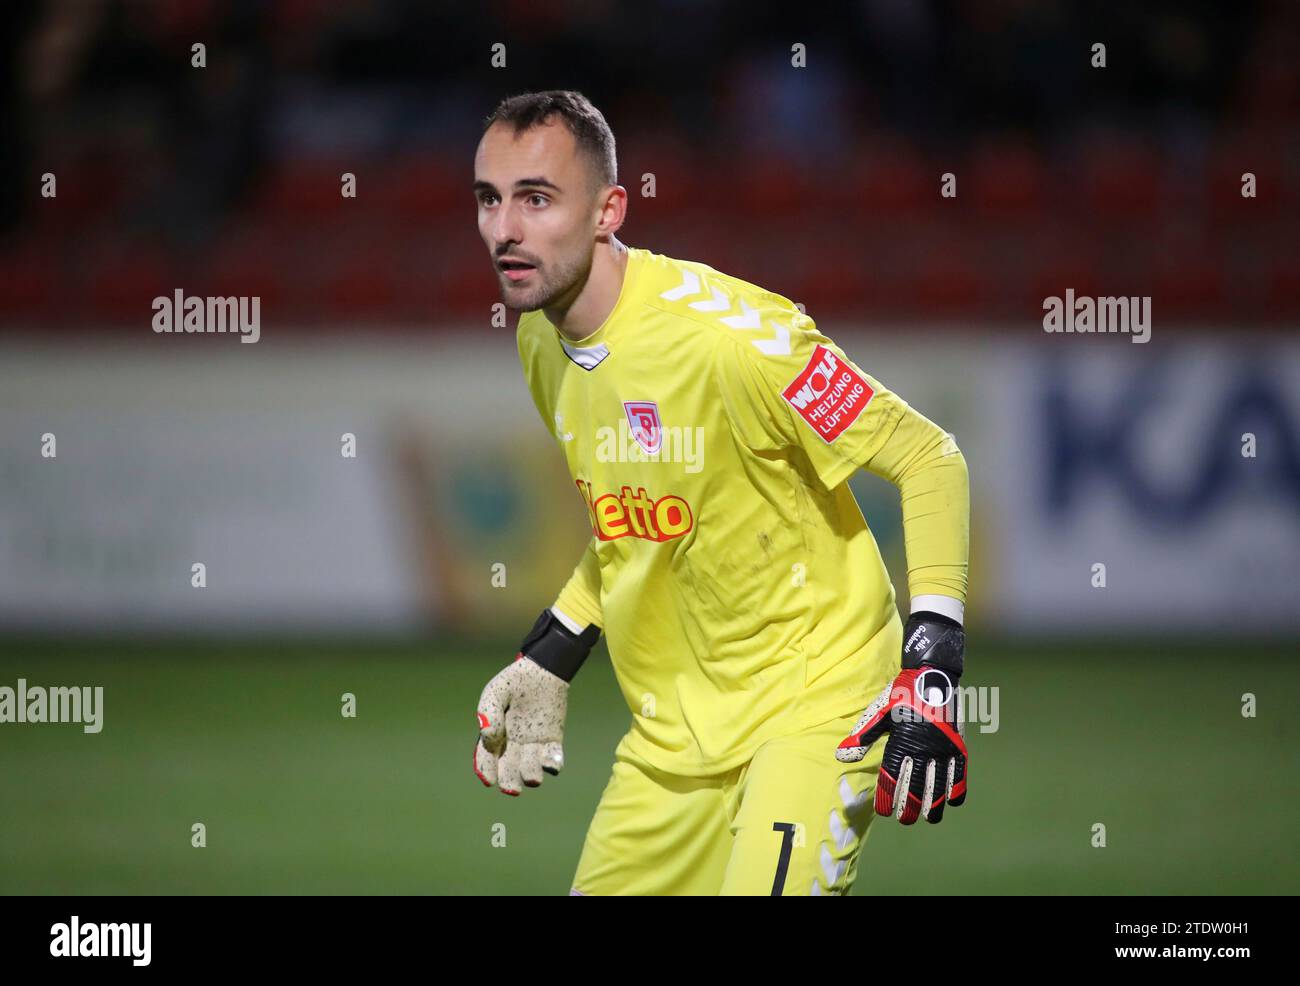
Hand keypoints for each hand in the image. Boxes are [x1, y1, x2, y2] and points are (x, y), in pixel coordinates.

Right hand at [473, 655, 568, 795]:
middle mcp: (512, 746)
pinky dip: (552, 764)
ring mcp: (533, 746)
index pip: (486, 758)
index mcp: (494, 736)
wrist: (543, 670)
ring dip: (531, 776)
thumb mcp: (496, 691)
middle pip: (508, 771)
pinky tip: (551, 765)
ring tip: (532, 778)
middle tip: (512, 788)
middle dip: (509, 782)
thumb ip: (489, 712)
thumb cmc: (514, 681)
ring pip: (531, 769)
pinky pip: (553, 759)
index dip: (486, 770)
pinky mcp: (552, 741)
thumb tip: (488, 737)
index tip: (488, 780)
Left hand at [835, 614, 967, 823]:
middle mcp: (923, 748)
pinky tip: (951, 803)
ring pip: (939, 786)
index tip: (884, 812)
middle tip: (903, 819)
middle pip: (916, 788)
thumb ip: (863, 736)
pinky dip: (956, 790)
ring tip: (927, 819)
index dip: (887, 798)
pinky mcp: (957, 745)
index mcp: (901, 741)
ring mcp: (943, 748)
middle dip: (909, 807)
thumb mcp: (879, 712)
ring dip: (933, 806)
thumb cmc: (901, 694)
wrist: (932, 674)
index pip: (892, 778)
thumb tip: (841, 757)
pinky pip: (959, 774)